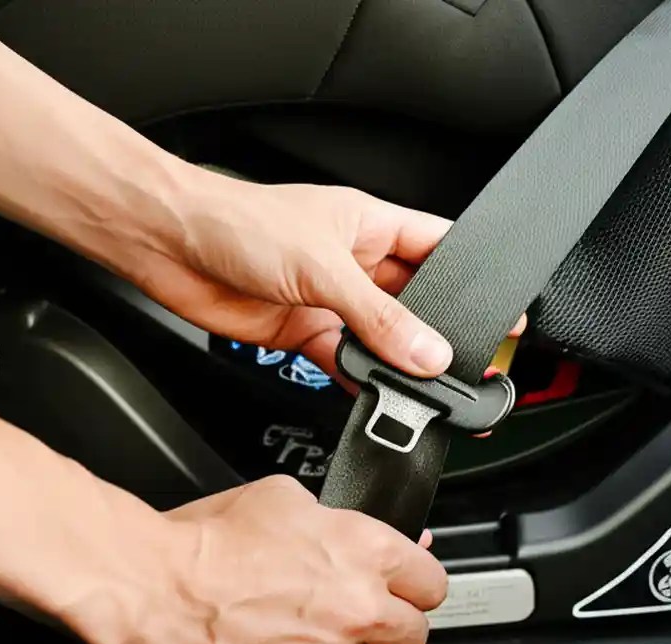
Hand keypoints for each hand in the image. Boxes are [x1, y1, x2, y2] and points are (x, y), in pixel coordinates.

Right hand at [124, 476, 446, 643]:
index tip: (398, 589)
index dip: (412, 585)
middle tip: (350, 618)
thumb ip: (341, 518)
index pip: (432, 582)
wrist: (153, 589)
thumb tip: (388, 537)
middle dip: (385, 627)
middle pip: (414, 634)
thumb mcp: (282, 498)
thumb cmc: (206, 541)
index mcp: (363, 549)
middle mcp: (359, 607)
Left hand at [127, 169, 524, 387]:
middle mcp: (353, 262)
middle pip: (414, 303)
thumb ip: (379, 316)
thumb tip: (427, 351)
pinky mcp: (299, 330)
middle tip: (470, 368)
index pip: (440, 250)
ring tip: (426, 391)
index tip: (502, 314)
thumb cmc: (237, 222)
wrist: (169, 244)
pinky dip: (359, 379)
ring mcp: (327, 299)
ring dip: (399, 364)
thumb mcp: (322, 267)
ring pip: (380, 338)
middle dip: (439, 335)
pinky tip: (375, 393)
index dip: (472, 281)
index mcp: (371, 224)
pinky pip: (343, 360)